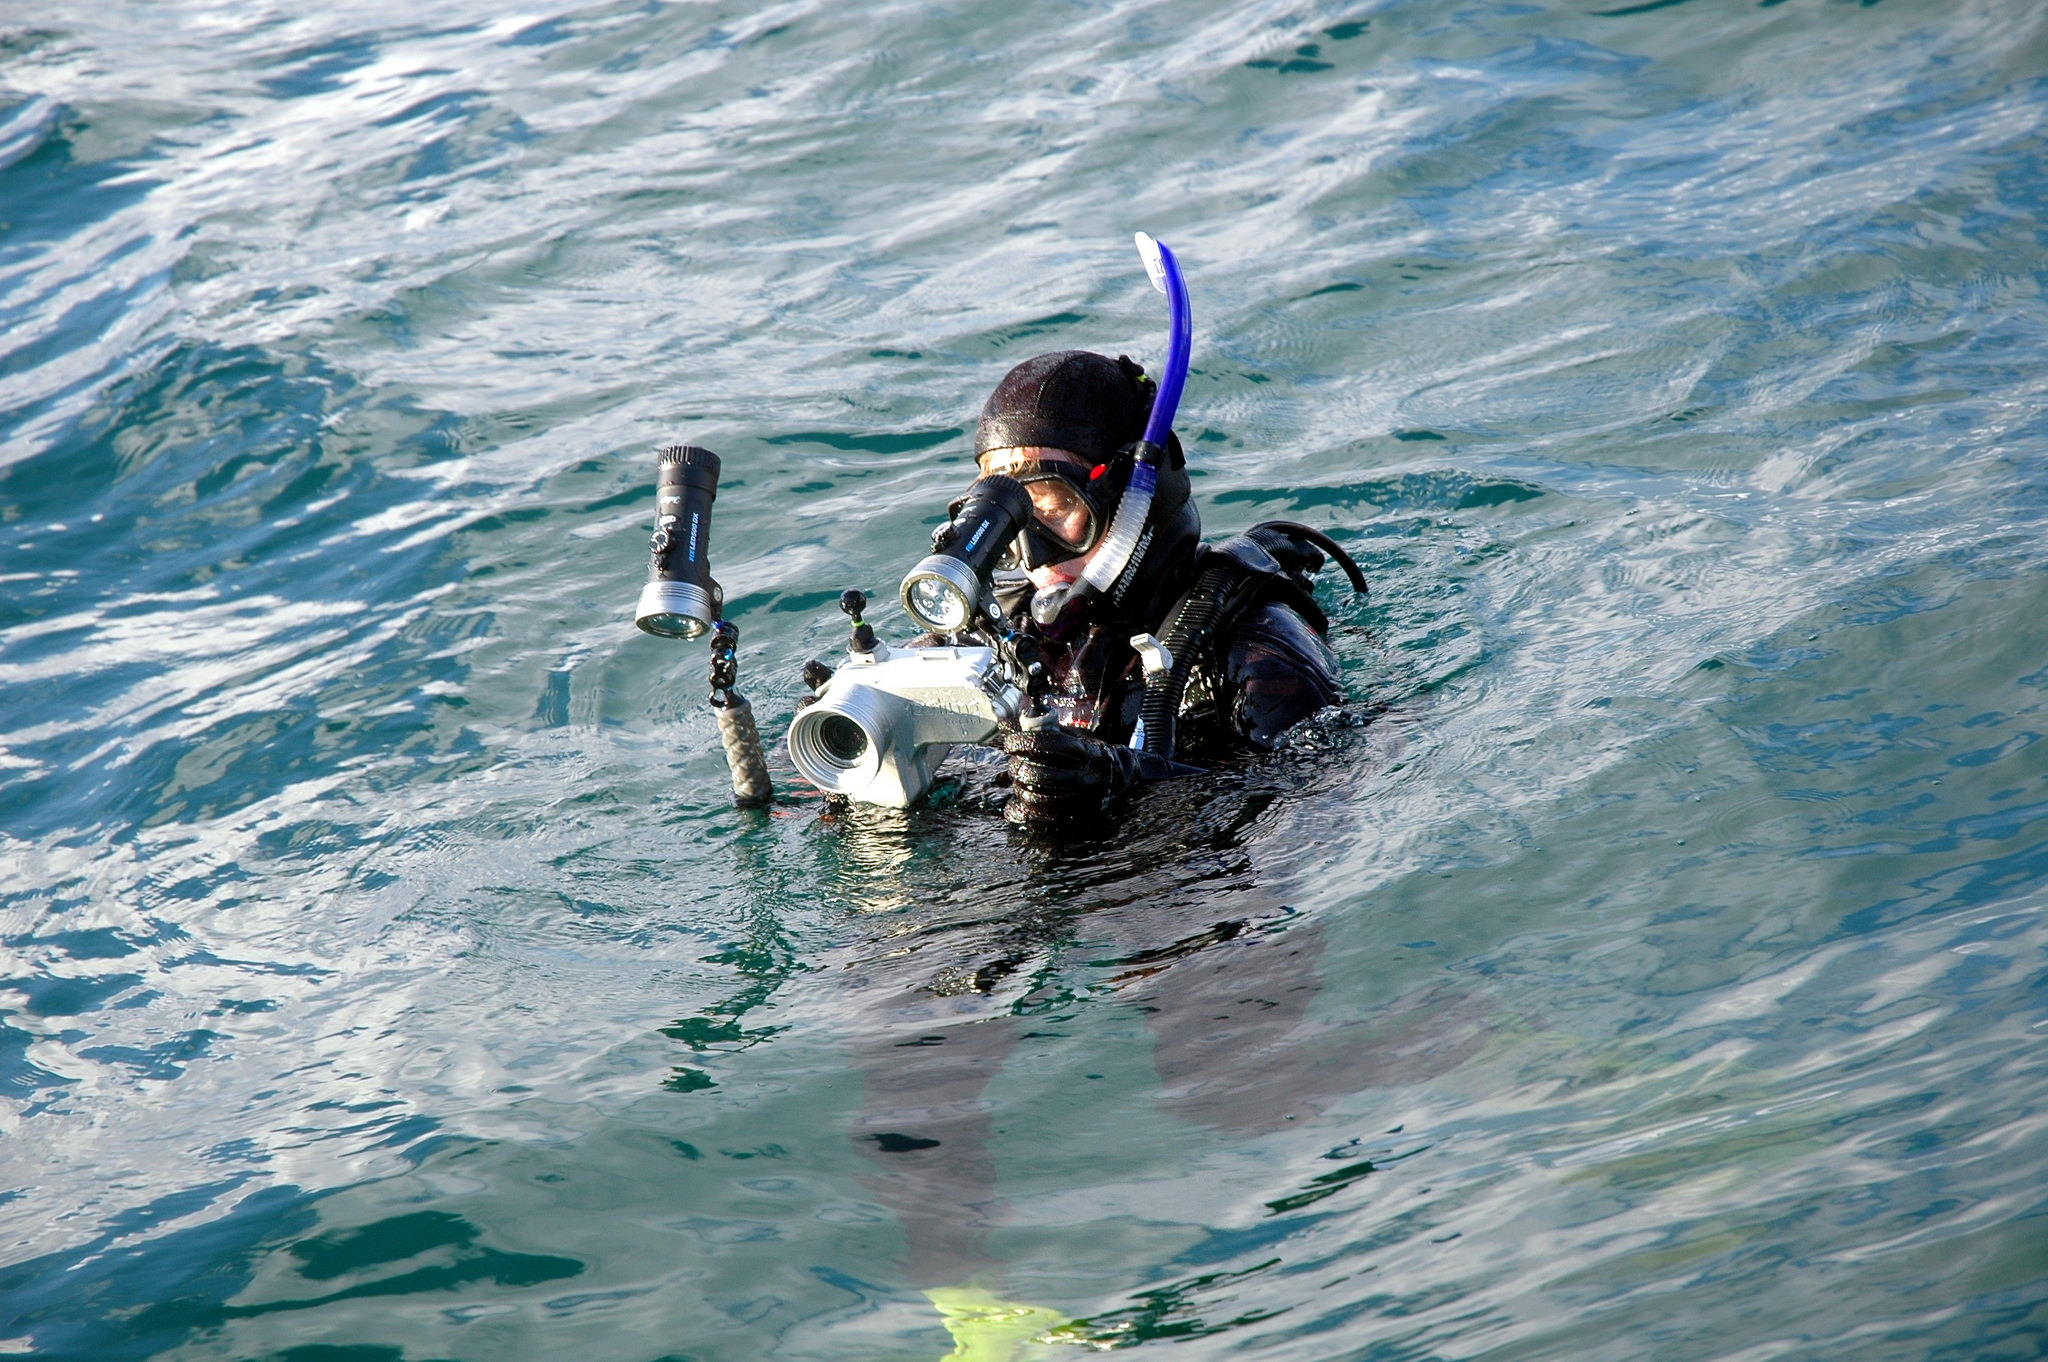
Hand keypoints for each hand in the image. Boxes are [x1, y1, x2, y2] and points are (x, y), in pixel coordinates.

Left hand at [1000, 728, 1199, 827]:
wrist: (1122, 778)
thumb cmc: (1091, 755)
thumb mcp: (1074, 737)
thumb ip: (1044, 730)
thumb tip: (1007, 723)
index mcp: (1084, 752)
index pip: (1046, 745)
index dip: (1021, 743)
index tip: (1010, 743)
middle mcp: (1084, 777)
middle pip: (1039, 775)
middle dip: (1018, 769)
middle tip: (1015, 765)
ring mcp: (1080, 800)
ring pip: (1038, 799)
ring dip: (1019, 790)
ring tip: (1019, 783)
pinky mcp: (1076, 818)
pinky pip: (1042, 821)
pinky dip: (1023, 814)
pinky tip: (1017, 806)